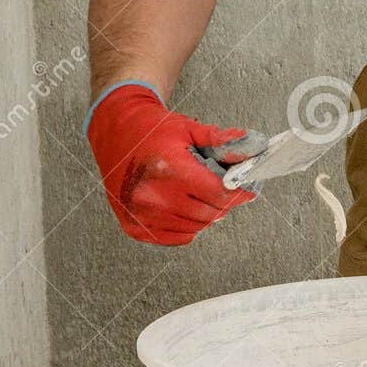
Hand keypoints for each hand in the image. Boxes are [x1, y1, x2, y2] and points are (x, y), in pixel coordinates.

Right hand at [86, 82, 253, 244]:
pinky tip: (185, 208)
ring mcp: (141, 214)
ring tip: (202, 196)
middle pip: (208, 214)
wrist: (115, 134)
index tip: (246, 190)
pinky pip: (175, 237)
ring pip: (194, 228)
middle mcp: (153, 196)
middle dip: (223, 203)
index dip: (237, 193)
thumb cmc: (152, 130)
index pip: (217, 194)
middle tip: (225, 192)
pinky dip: (188, 227)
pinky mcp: (134, 227)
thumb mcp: (188, 128)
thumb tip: (250, 144)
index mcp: (169, 169)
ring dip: (206, 215)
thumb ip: (220, 140)